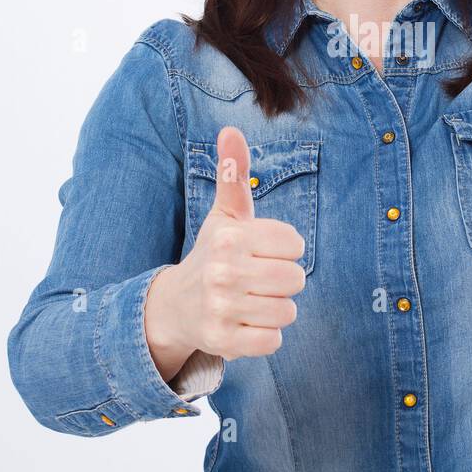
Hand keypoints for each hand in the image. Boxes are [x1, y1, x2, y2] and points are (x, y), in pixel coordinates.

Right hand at [144, 126, 306, 380]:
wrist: (176, 306)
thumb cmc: (214, 253)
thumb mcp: (225, 214)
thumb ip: (234, 174)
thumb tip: (231, 129)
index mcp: (229, 237)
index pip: (295, 245)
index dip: (285, 250)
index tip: (262, 251)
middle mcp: (222, 272)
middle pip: (295, 280)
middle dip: (283, 281)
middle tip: (257, 279)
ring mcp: (221, 309)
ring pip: (287, 311)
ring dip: (275, 309)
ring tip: (251, 300)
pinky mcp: (223, 342)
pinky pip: (274, 341)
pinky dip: (265, 335)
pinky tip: (244, 323)